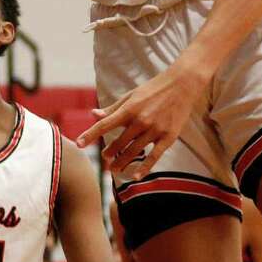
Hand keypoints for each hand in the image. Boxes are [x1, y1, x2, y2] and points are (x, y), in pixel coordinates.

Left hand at [78, 61, 209, 177]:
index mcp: (129, 108)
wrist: (182, 84)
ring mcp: (155, 129)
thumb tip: (94, 114)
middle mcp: (141, 120)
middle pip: (119, 142)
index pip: (105, 124)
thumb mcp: (131, 95)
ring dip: (122, 161)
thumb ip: (113, 108)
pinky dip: (144, 168)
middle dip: (110, 152)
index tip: (78, 144)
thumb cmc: (154, 89)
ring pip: (134, 151)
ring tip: (114, 169)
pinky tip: (135, 176)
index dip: (90, 135)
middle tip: (105, 160)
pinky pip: (154, 156)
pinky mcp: (169, 137)